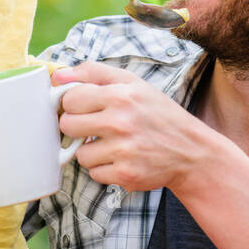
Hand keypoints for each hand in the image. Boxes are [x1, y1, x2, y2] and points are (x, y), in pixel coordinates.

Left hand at [51, 61, 217, 191]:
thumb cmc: (158, 114)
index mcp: (121, 95)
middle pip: (67, 125)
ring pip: (79, 154)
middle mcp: (120, 122)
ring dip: (91, 151)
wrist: (190, 151)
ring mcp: (122, 151)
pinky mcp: (125, 174)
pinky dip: (104, 169)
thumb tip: (58, 76)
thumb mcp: (133, 84)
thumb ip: (94, 73)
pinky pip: (94, 173)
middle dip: (77, 127)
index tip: (84, 107)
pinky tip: (121, 160)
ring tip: (113, 145)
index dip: (74, 104)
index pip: (70, 98)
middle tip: (95, 127)